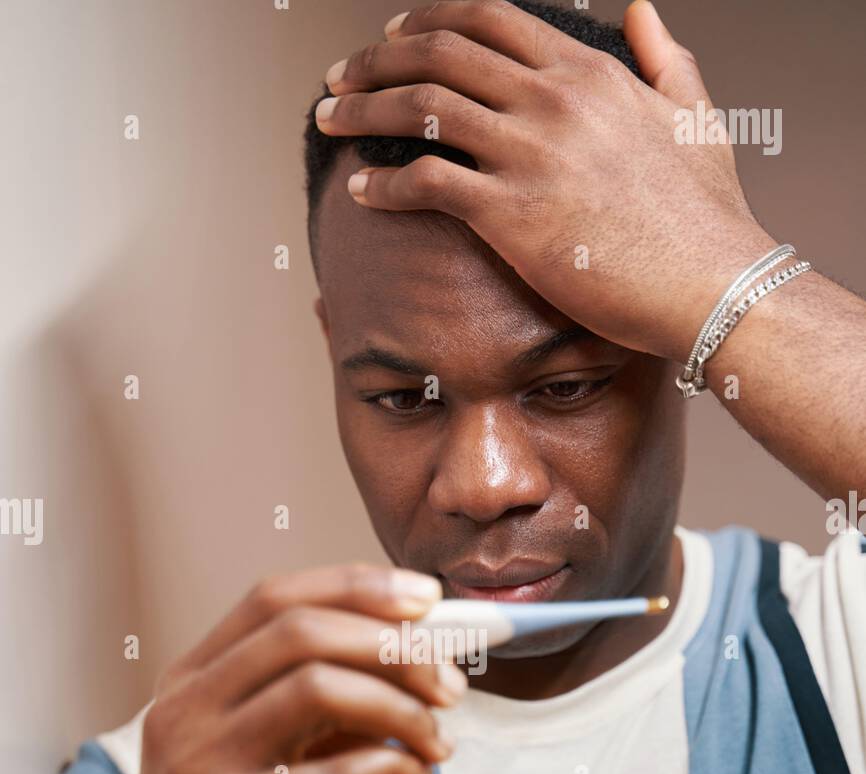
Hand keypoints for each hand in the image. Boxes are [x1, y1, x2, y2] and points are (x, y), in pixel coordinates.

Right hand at [121, 565, 463, 773]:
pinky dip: (394, 765)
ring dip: (403, 707)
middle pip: (302, 631)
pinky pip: (337, 773)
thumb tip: (418, 658)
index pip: (274, 599)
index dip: (358, 587)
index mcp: (189, 684)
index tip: (427, 599)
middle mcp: (184, 715)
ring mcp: (201, 769)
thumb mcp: (272, 761)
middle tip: (452, 684)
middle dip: (395, 647)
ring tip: (439, 739)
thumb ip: (324, 709)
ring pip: (319, 688)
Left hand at [317, 0, 777, 361]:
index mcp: (587, 69)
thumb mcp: (694, 115)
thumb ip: (663, 56)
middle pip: (438, 51)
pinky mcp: (512, 213)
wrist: (711, 283)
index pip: (486, 16)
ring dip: (362, 110)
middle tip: (339, 78)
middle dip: (375, 59)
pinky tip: (360, 190)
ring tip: (328, 121)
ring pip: (421, 107)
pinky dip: (384, 182)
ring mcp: (529, 152)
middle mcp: (551, 98)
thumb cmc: (706, 216)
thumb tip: (638, 7)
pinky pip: (427, 181)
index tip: (391, 37)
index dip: (427, 19)